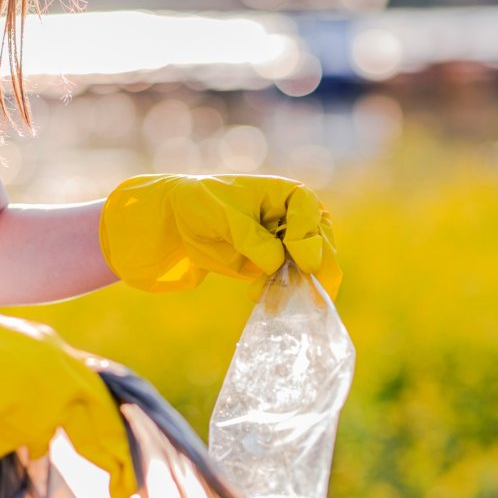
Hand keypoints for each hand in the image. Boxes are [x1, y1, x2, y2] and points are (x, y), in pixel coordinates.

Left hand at [99, 174, 341, 297]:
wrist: (177, 221)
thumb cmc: (201, 203)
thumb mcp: (223, 215)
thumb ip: (251, 237)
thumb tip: (277, 262)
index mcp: (287, 194)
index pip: (310, 214)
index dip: (310, 238)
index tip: (305, 261)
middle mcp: (294, 218)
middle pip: (320, 242)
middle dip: (316, 267)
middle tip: (314, 290)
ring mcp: (287, 244)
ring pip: (309, 267)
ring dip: (298, 286)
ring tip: (278, 302)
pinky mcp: (274, 266)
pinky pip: (287, 283)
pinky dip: (280, 294)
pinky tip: (265, 303)